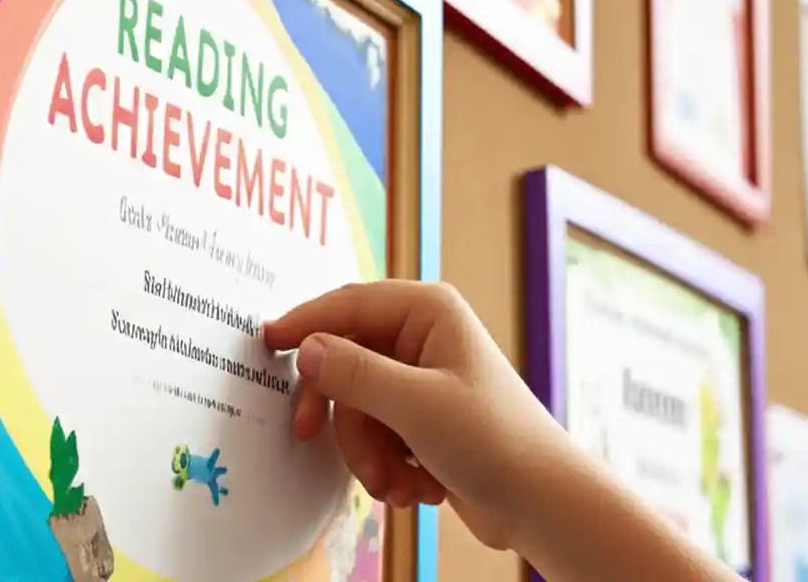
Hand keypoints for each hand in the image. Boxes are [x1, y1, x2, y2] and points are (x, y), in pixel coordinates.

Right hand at [263, 280, 563, 550]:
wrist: (541, 503)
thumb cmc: (495, 441)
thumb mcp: (415, 405)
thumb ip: (354, 374)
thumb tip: (306, 349)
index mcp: (427, 311)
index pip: (348, 305)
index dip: (304, 323)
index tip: (266, 342)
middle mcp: (423, 337)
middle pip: (345, 362)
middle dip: (341, 414)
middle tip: (309, 436)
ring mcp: (422, 380)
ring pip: (357, 408)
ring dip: (368, 452)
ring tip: (397, 481)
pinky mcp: (422, 419)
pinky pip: (376, 434)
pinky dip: (387, 464)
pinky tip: (417, 485)